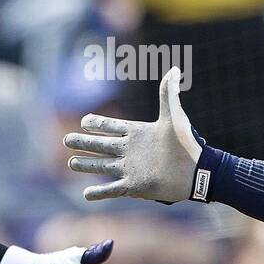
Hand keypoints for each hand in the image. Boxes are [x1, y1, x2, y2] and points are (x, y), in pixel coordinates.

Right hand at [64, 67, 203, 202]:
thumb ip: (168, 94)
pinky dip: (99, 193)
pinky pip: (112, 190)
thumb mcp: (174, 117)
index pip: (112, 127)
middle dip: (84, 143)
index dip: (97, 123)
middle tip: (67, 140)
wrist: (196, 173)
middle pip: (101, 146)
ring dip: (86, 165)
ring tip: (72, 163)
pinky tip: (86, 194)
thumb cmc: (187, 144)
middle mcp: (130, 151)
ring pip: (102, 166)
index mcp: (137, 134)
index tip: (84, 120)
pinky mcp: (134, 187)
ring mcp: (131, 169)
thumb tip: (174, 69)